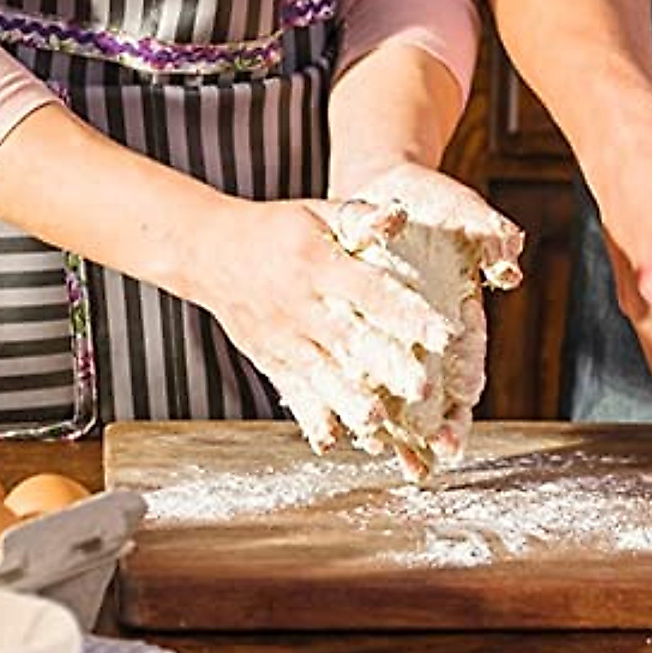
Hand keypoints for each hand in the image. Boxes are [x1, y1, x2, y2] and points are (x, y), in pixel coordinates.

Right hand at [196, 196, 457, 458]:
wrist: (207, 251)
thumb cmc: (275, 229)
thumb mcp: (317, 212)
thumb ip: (361, 217)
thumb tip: (402, 216)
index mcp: (318, 265)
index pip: (370, 291)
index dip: (407, 313)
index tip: (443, 334)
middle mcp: (300, 305)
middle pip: (349, 340)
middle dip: (387, 366)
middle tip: (422, 390)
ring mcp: (283, 338)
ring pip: (320, 373)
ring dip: (349, 401)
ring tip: (376, 425)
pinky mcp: (269, 359)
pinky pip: (292, 390)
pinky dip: (311, 416)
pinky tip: (331, 440)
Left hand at [343, 162, 524, 468]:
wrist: (388, 188)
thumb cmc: (434, 202)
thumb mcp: (464, 211)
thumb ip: (490, 233)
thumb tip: (512, 256)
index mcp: (462, 304)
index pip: (471, 350)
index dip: (471, 375)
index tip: (469, 398)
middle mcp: (436, 331)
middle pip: (444, 388)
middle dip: (446, 422)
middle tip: (444, 453)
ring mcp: (404, 337)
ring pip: (408, 395)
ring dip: (412, 432)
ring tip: (412, 468)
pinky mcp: (373, 334)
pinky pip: (371, 376)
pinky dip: (369, 407)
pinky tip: (362, 441)